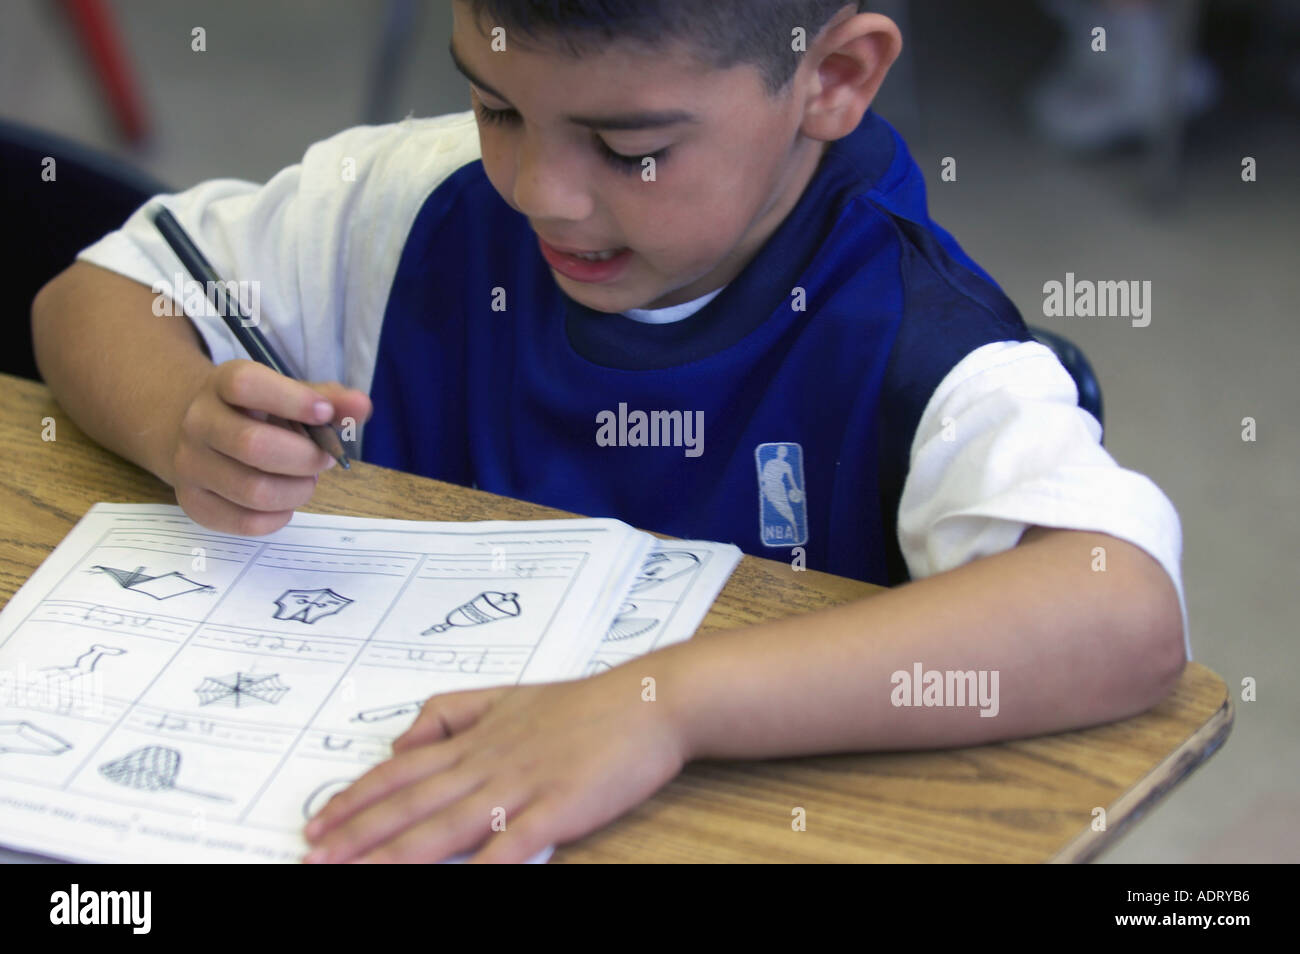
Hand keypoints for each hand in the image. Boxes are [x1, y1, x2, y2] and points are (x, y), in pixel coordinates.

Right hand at [163, 359, 371, 534]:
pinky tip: (284, 500)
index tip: (324, 413)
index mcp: (222, 385)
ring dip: (297, 490)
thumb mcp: (290, 396)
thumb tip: (361, 406)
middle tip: (324, 459)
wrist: (201, 435)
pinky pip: (246, 522)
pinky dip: (279, 516)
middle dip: (305, 457)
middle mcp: (198, 422)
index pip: (247, 385)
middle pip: (253, 445)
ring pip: (254, 490)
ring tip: (304, 479)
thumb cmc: (258, 414)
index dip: (293, 400)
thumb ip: (328, 400)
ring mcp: (190, 465)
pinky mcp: (194, 503)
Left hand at [301, 668, 688, 862]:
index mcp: (474, 739)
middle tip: (312, 858)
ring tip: (354, 875)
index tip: (315, 824)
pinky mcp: (559, 808)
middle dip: (356, 835)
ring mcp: (522, 786)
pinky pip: (511, 844)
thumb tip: (402, 741)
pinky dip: (482, 865)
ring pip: (445, 827)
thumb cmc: (582, 704)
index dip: (354, 800)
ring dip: (394, 854)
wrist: (649, 701)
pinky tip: (457, 882)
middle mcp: (487, 763)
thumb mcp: (506, 695)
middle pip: (409, 804)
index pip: (400, 773)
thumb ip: (451, 714)